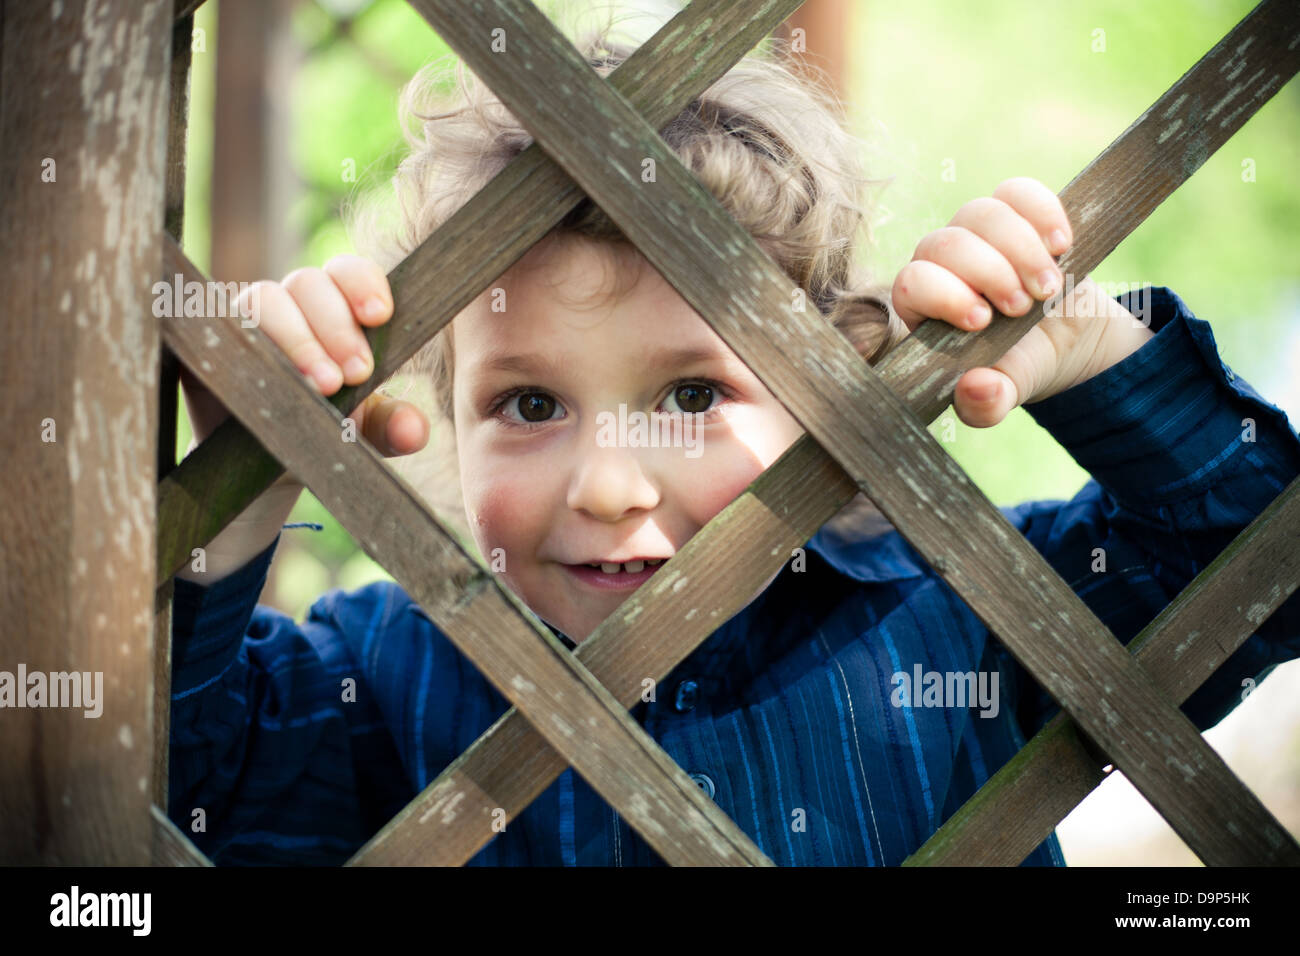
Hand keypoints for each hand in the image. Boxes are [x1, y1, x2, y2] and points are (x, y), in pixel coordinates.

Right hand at [179, 253, 430, 465]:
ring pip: (263, 298)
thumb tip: (414, 431)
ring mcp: (244, 319)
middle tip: (357, 375)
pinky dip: (239, 345)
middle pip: (307, 282)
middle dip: (336, 327)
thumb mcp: (367, 433)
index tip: (380, 316)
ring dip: (296, 339)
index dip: (362, 283)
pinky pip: (212, 325)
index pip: (347, 271)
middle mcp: (290, 304)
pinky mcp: (206, 341)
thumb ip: (394, 426)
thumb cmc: (326, 430)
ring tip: (323, 386)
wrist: (270, 464)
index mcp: (336, 307)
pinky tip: (263, 379)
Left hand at [890, 177, 1151, 426]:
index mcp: (925, 307)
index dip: (944, 294)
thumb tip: (975, 389)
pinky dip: (1042, 212)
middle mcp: (942, 263)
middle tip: (1023, 307)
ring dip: (1020, 248)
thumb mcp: (1005, 392)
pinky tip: (1062, 244)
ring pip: (981, 212)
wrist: (1066, 340)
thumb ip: (985, 403)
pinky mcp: (1015, 213)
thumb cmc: (1018, 365)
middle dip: (990, 272)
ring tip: (1049, 287)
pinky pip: (1017, 191)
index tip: (982, 320)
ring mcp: (977, 233)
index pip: (911, 283)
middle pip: (945, 243)